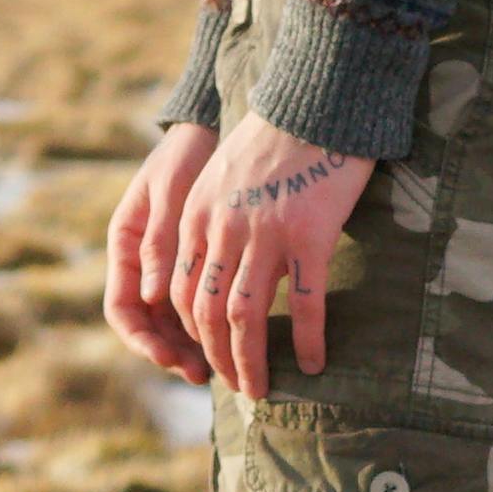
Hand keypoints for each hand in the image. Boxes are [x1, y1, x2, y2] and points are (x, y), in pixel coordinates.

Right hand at [100, 126, 213, 377]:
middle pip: (150, 324)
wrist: (214, 129)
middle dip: (173, 353)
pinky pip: (202, 304)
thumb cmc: (188, 155)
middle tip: (205, 374)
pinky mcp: (201, 262)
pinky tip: (241, 337)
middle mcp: (143, 263)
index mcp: (125, 245)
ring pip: (176, 321)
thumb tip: (147, 297)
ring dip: (196, 346)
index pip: (121, 309)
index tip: (167, 357)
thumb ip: (159, 243)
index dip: (142, 339)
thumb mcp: (170, 193)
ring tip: (225, 366)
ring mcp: (171, 264)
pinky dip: (215, 325)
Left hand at [151, 124, 373, 390]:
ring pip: (245, 317)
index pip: (177, 291)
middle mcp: (220, 230)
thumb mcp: (221, 178)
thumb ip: (209, 221)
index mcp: (195, 217)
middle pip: (204, 313)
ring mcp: (264, 234)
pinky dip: (308, 340)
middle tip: (235, 386)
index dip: (189, 332)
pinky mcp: (309, 235)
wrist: (315, 101)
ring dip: (250, 362)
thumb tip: (214, 269)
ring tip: (260, 390)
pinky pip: (306, 302)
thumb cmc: (274, 139)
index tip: (206, 354)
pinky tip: (315, 364)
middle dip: (216, 357)